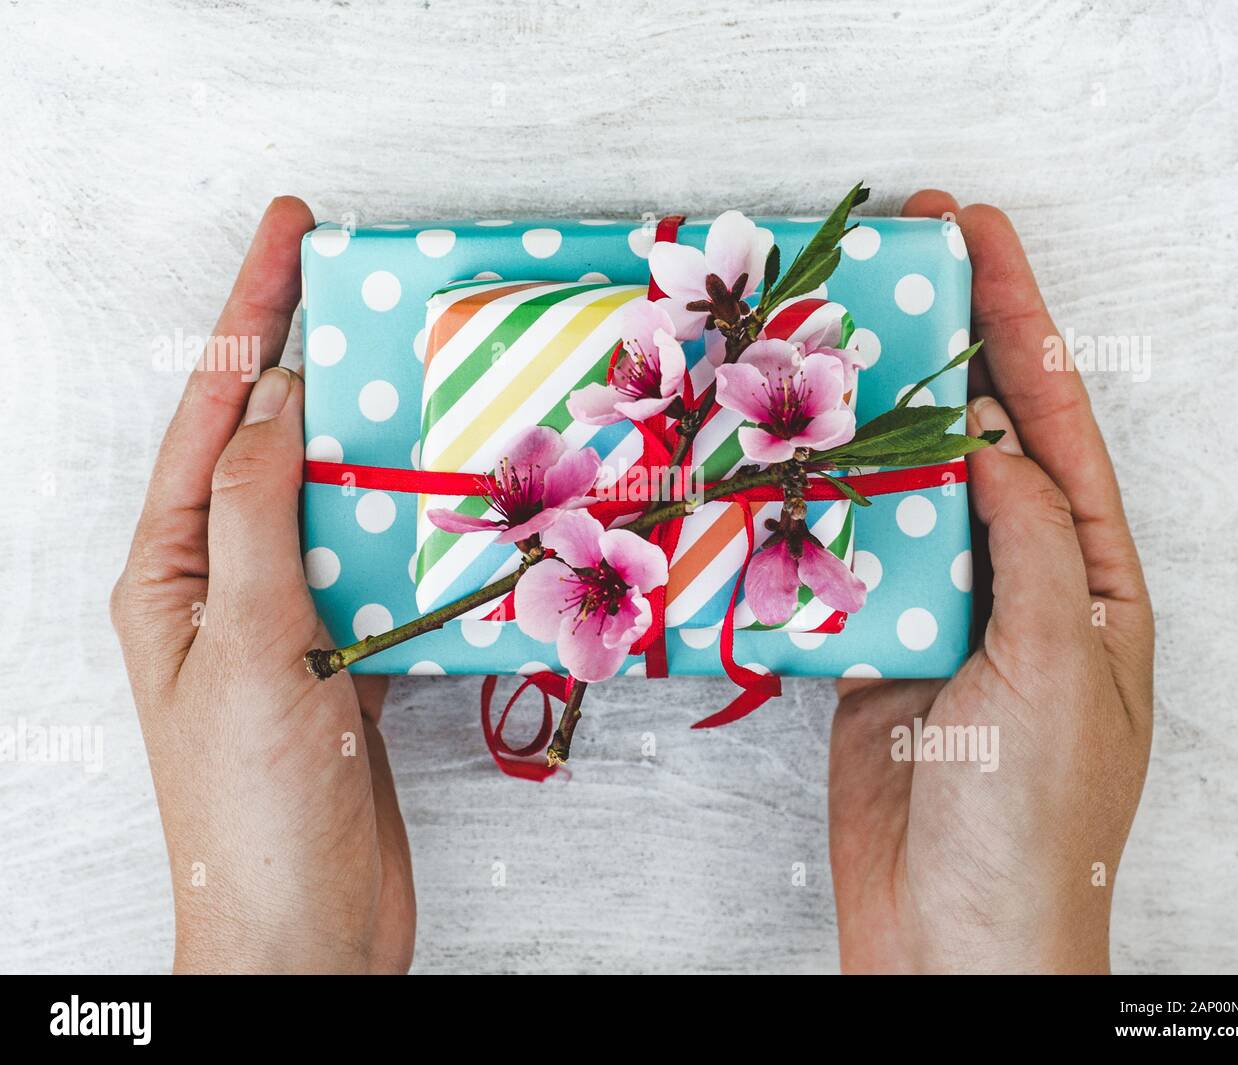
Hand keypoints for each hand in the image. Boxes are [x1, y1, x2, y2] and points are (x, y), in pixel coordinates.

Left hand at [111, 198, 415, 973]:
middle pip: (272, 443)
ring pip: (335, 503)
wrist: (304, 930)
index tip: (293, 232)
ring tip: (422, 386)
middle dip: (313, 361)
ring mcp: (290, 621)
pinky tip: (449, 501)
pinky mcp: (348, 657)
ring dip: (377, 447)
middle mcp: (225, 584)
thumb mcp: (249, 643)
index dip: (250, 312)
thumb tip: (274, 400)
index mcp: (172, 570)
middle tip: (371, 291)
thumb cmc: (254, 804)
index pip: (212, 412)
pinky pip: (379, 564)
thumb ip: (259, 515)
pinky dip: (414, 527)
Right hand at [829, 192, 1153, 972]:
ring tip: (823, 340)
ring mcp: (939, 610)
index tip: (973, 233)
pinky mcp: (870, 646)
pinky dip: (814, 508)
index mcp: (1093, 577)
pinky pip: (843, 558)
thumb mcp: (1055, 663)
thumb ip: (1027, 540)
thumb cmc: (1034, 818)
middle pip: (973, 438)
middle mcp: (1019, 581)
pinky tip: (786, 458)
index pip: (1055, 422)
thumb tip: (984, 436)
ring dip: (863, 423)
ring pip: (898, 492)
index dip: (1018, 321)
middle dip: (939, 346)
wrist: (953, 938)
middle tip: (890, 259)